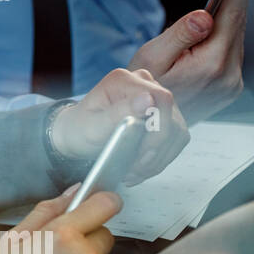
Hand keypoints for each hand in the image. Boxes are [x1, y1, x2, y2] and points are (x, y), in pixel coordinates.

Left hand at [54, 67, 189, 181]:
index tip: (142, 153)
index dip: (159, 129)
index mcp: (124, 81)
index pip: (162, 99)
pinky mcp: (163, 115)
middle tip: (135, 169)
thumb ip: (119, 113)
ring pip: (176, 132)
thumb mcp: (94, 126)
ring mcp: (155, 99)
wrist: (77, 134)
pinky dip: (161, 157)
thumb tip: (148, 99)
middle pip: (171, 119)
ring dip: (159, 157)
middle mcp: (144, 84)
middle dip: (155, 150)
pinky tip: (143, 167)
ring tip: (135, 172)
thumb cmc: (80, 129)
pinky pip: (175, 139)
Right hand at [127, 0, 253, 123]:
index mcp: (210, 65)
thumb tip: (205, 15)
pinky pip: (234, 55)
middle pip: (238, 27)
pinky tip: (216, 30)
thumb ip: (181, 34)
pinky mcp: (232, 89)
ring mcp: (233, 85)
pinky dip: (227, 38)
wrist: (147, 119)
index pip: (232, 16)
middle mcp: (229, 76)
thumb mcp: (152, 56)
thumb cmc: (144, 88)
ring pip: (238, 40)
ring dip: (231, 19)